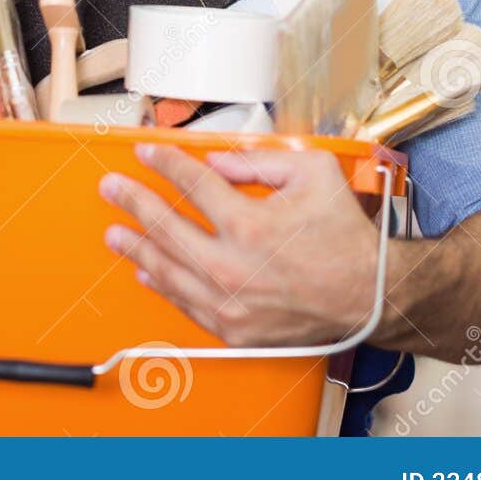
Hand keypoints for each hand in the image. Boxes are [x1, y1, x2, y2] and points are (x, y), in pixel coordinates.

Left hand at [99, 143, 379, 346]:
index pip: (192, 182)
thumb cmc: (344, 237)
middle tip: (112, 187)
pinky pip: (185, 303)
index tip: (146, 153)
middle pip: (166, 225)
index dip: (164, 163)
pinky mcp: (233, 327)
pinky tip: (146, 270)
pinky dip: (162, 284)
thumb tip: (216, 160)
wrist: (368, 296)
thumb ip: (258, 160)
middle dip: (133, 201)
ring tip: (114, 232)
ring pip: (167, 269)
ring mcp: (229, 300)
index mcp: (250, 222)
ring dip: (136, 246)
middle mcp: (233, 264)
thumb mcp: (312, 174)